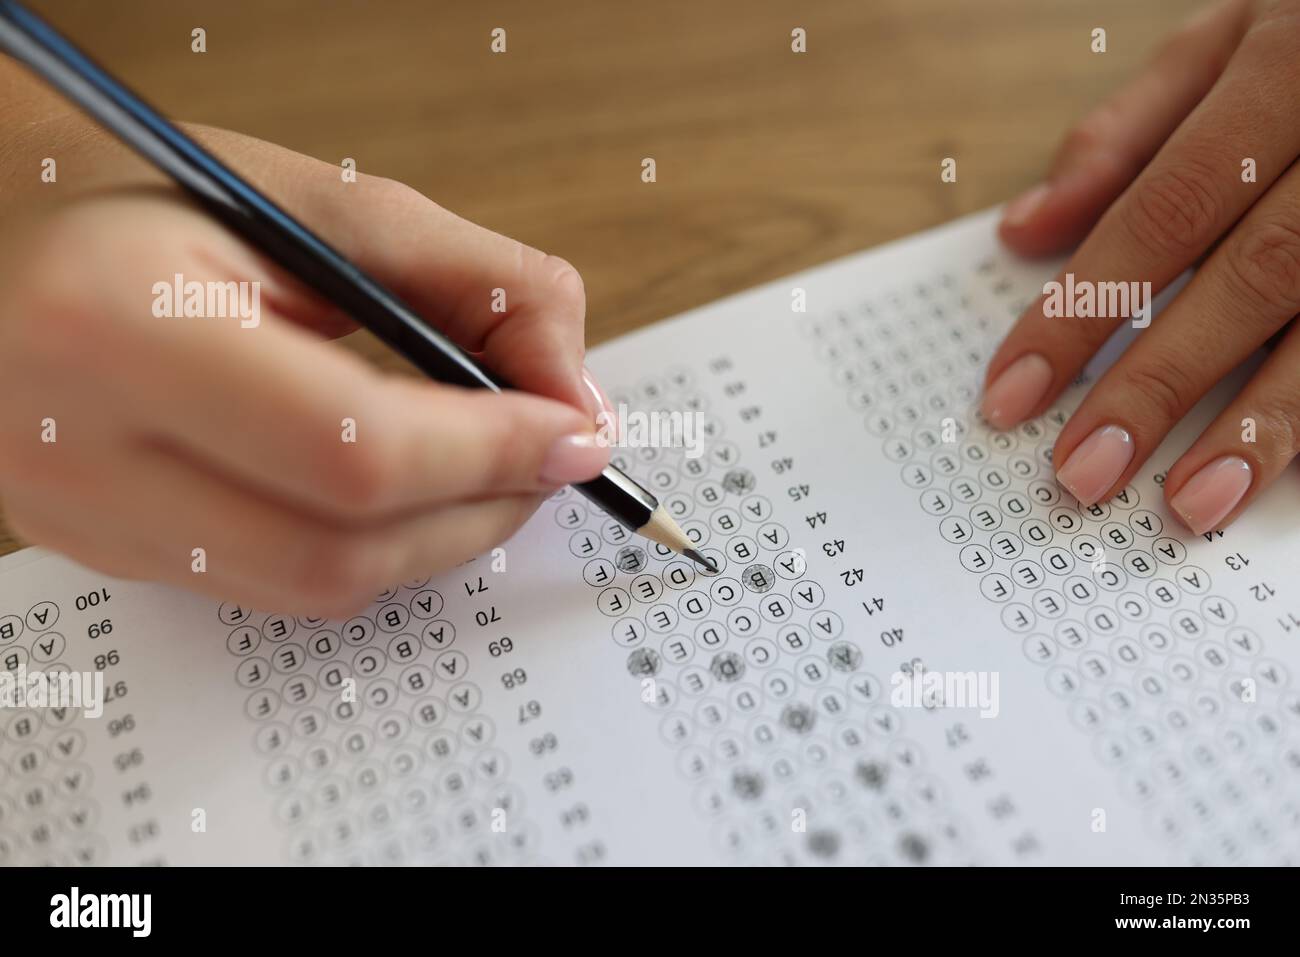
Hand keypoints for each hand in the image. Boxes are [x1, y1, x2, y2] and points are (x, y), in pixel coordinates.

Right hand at [0, 122, 612, 615]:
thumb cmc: (150, 194)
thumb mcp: (311, 201)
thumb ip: (468, 280)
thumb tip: (572, 394)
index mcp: (118, 328)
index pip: (356, 448)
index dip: (491, 451)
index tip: (578, 433)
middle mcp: (80, 449)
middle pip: (341, 550)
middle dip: (480, 510)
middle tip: (549, 457)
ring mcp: (84, 520)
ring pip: (313, 591)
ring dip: (436, 541)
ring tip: (492, 469)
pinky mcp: (104, 551)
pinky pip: (275, 588)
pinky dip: (370, 547)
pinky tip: (405, 489)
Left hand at [983, 0, 1299, 534]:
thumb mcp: (1224, 39)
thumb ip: (1122, 135)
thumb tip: (1022, 232)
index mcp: (1282, 72)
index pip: (1158, 214)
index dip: (1081, 311)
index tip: (1011, 395)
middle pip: (1251, 277)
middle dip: (1160, 383)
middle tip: (1083, 471)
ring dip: (1263, 423)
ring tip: (1191, 503)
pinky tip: (1282, 473)